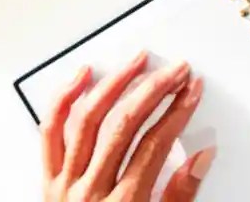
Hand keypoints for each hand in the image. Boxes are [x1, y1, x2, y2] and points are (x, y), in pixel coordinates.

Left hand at [41, 51, 213, 201]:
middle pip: (123, 126)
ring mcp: (65, 184)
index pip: (155, 146)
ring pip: (87, 121)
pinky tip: (81, 77)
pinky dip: (63, 100)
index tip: (191, 90)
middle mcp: (90, 191)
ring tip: (136, 61)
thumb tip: (201, 158)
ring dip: (114, 84)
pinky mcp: (48, 180)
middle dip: (153, 91)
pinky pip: (50, 132)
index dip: (177, 112)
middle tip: (174, 70)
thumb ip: (179, 196)